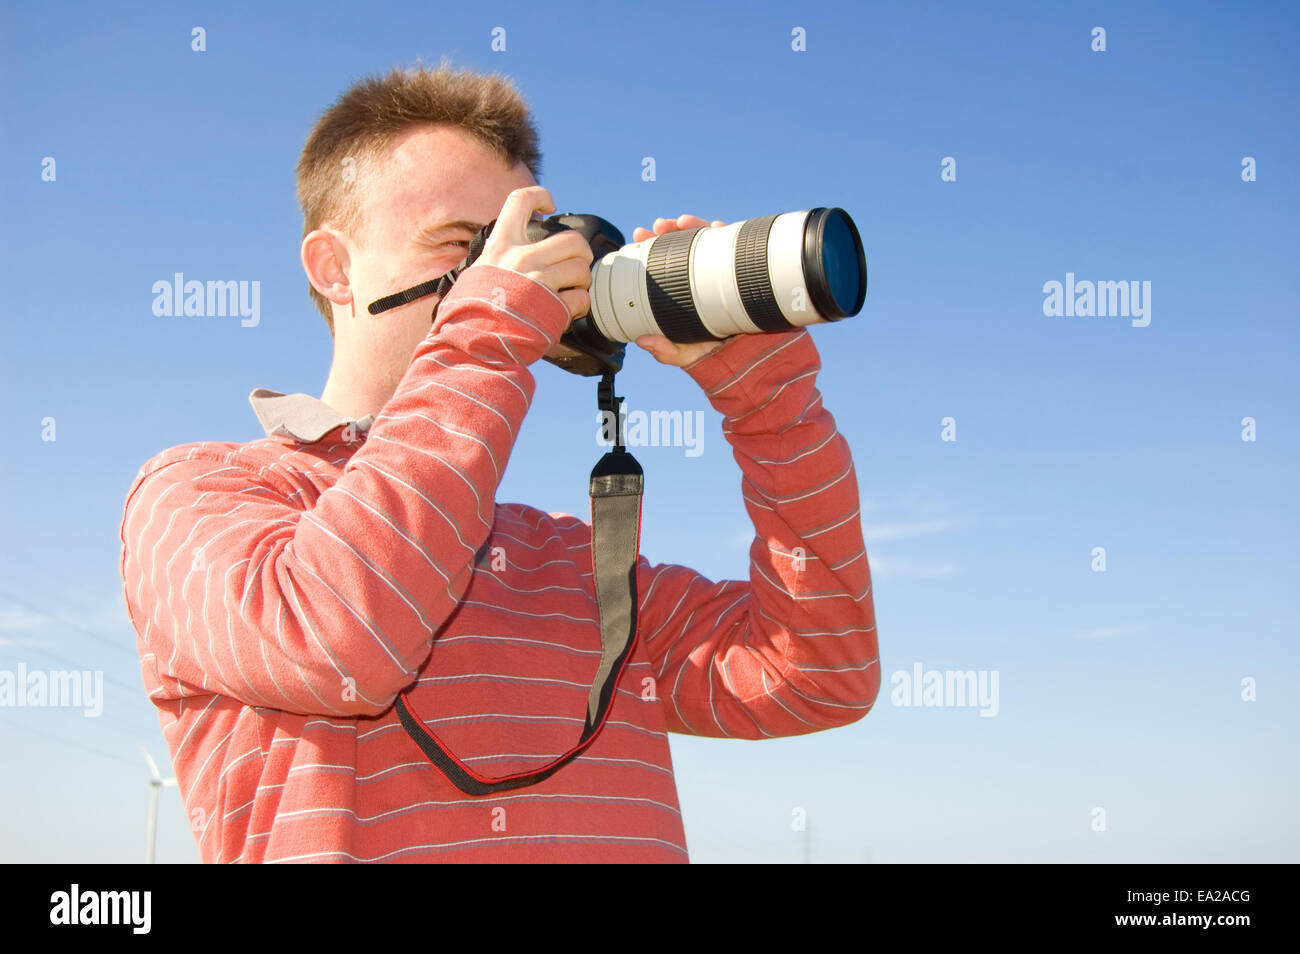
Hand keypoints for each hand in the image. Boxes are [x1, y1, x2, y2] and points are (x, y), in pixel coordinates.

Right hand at [475, 186, 593, 321]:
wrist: (470, 342)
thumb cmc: (471, 310)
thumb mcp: (478, 272)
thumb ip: (499, 258)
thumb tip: (514, 251)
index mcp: (501, 244)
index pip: (520, 200)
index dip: (540, 196)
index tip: (549, 206)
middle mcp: (521, 257)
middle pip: (572, 239)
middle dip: (580, 253)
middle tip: (574, 265)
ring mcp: (539, 281)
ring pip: (581, 269)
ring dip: (582, 282)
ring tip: (570, 292)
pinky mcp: (552, 306)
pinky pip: (581, 298)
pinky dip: (579, 306)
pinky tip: (567, 311)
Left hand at [631, 214, 729, 366]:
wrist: (745, 358)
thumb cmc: (712, 353)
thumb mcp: (685, 354)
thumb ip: (665, 350)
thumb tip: (642, 341)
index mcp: (681, 291)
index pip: (663, 263)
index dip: (650, 248)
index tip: (639, 238)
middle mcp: (699, 277)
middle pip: (681, 246)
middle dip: (668, 231)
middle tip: (658, 227)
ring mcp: (719, 271)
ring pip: (704, 240)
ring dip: (692, 226)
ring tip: (682, 223)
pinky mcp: (741, 270)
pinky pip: (734, 247)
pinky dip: (725, 233)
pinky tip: (717, 227)